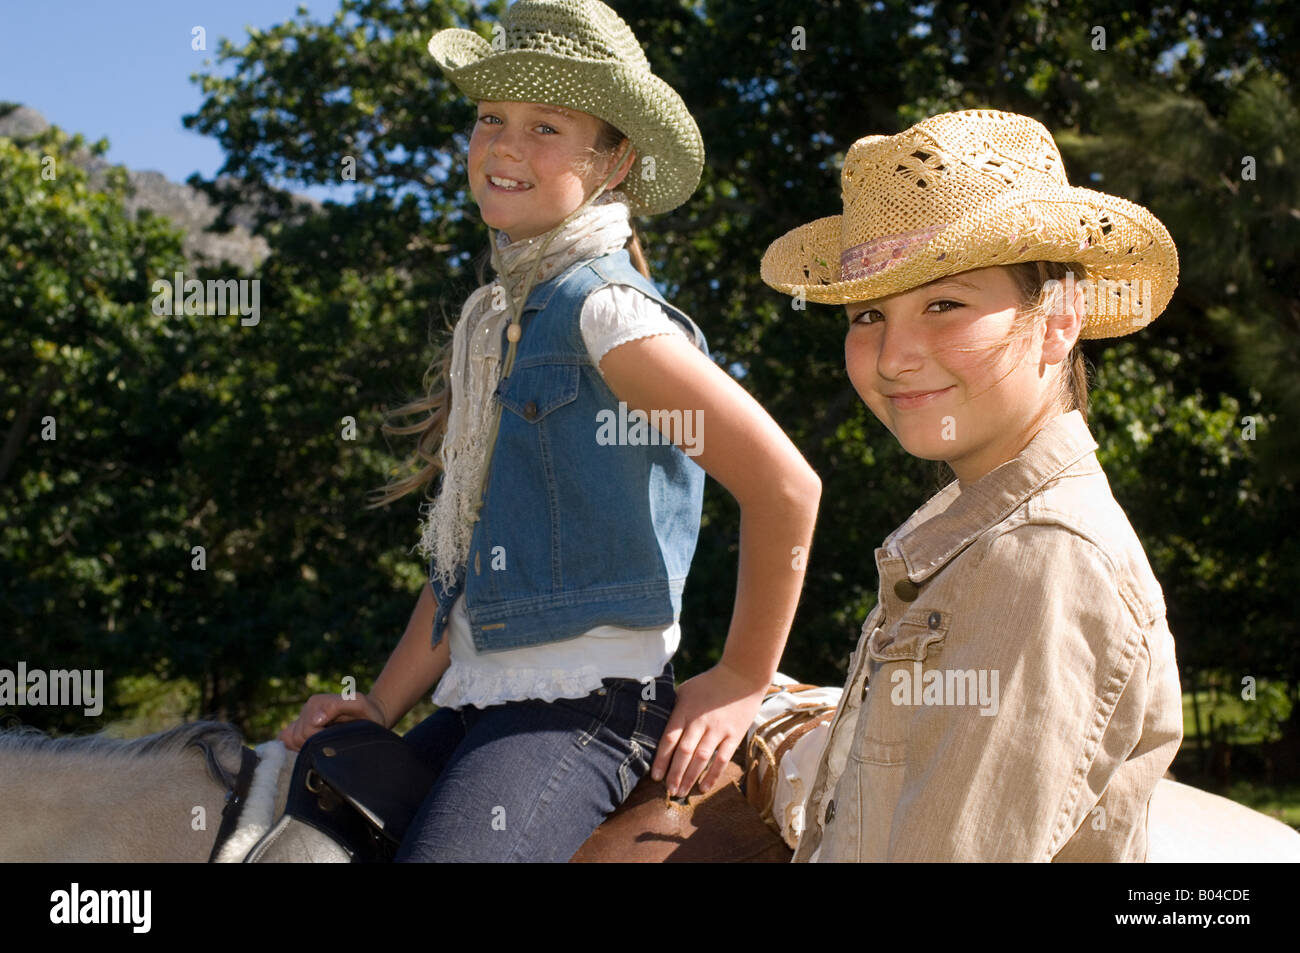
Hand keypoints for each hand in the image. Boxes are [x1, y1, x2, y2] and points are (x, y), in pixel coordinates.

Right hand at [279, 691, 388, 751]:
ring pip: (292, 741)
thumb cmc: (366, 710)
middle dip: (316, 742)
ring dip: (310, 745)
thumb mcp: (358, 703)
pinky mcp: (301, 729)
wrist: (372, 715)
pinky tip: (316, 746)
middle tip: (335, 740)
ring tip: (329, 741)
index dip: (320, 738)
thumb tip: (314, 720)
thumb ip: (337, 706)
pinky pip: (286, 740)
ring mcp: (302, 720)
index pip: (305, 731)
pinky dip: (296, 746)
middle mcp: (306, 710)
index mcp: (316, 703)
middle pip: (298, 737)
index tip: (337, 736)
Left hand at [650, 662, 767, 797]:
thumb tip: (655, 727)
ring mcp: (718, 729)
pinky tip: (704, 787)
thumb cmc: (709, 684)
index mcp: (684, 710)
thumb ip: (672, 709)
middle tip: (668, 790)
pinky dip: (712, 775)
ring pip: (701, 758)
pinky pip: (722, 759)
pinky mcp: (734, 735)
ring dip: (690, 777)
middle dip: (674, 774)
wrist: (741, 676)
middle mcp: (700, 721)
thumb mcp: (685, 690)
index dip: (661, 759)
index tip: (655, 776)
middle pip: (684, 752)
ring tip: (681, 792)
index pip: (669, 739)